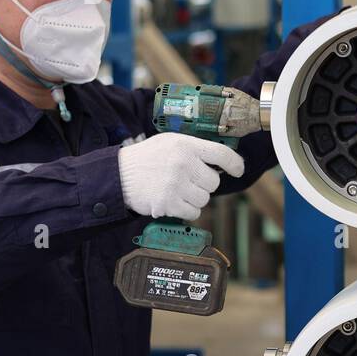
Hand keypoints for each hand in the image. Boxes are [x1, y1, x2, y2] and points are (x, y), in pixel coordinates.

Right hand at [117, 133, 244, 220]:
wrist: (118, 174)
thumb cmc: (147, 158)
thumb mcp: (170, 142)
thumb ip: (194, 149)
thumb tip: (222, 163)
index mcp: (186, 145)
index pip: (222, 154)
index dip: (235, 164)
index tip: (238, 170)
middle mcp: (183, 163)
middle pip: (214, 182)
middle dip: (204, 184)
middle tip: (187, 181)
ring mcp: (176, 184)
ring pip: (205, 199)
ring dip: (195, 198)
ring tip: (177, 190)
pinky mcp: (168, 203)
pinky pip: (193, 212)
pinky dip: (186, 210)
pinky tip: (173, 200)